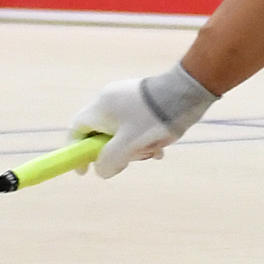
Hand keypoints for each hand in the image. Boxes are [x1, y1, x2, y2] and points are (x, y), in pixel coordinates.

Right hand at [65, 64, 218, 177]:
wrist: (187, 93)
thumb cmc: (154, 120)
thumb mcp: (128, 146)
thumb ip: (109, 161)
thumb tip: (101, 171)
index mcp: (100, 107)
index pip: (76, 129)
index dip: (75, 151)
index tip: (84, 170)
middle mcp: (110, 99)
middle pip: (100, 133)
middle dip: (113, 152)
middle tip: (128, 160)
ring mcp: (128, 98)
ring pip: (121, 132)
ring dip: (132, 147)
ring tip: (151, 150)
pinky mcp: (145, 100)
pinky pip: (136, 125)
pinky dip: (143, 138)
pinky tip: (160, 148)